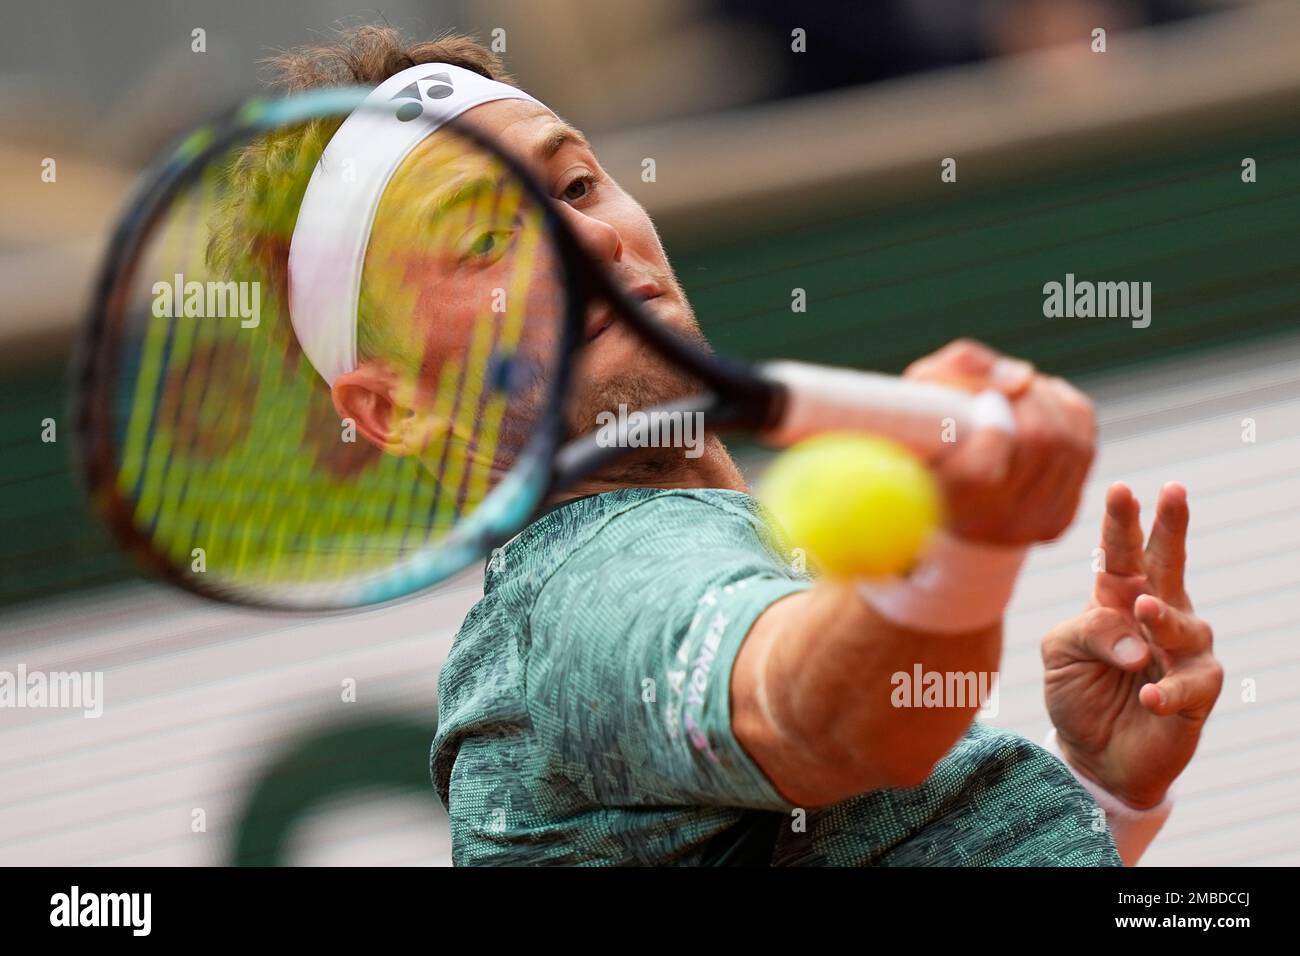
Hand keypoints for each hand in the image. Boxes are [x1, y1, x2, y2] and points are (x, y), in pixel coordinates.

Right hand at [903, 338, 1095, 545]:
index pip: (983, 469)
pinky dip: (1068, 416)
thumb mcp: (921, 390)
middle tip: (1009, 387)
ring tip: (1020, 395)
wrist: (936, 490)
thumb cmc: (923, 430)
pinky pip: (1085, 447)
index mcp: (940, 502)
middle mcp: (985, 527)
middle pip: (1039, 444)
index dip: (995, 421)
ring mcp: (1026, 528)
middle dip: (1030, 400)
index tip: (988, 400)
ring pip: (1070, 443)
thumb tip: (1021, 378)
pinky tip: (1040, 409)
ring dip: (1049, 403)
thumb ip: (959, 369)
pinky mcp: (1057, 520)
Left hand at [1042, 481, 1222, 807]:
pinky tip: (1147, 697)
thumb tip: (1134, 639)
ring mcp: (1180, 653)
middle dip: (1171, 527)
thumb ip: (1089, 631)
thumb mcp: (1061, 652)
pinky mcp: (1196, 695)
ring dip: (1163, 617)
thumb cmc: (1077, 691)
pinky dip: (1166, 691)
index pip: (1119, 553)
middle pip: (1167, 566)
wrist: (1093, 753)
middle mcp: (1155, 616)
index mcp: (1115, 598)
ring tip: (1144, 610)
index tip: (1121, 488)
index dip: (1122, 522)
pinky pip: (1190, 685)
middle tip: (1173, 492)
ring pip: (1183, 624)